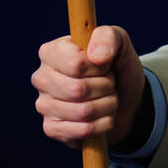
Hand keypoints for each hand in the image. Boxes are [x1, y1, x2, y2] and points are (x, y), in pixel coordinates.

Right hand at [32, 25, 143, 148]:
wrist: (127, 96)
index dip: (100, 67)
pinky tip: (104, 116)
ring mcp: (44, 105)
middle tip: (109, 83)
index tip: (105, 65)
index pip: (76, 64)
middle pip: (79, 90)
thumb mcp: (119, 43)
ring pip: (83, 111)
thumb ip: (108, 37)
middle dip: (106, 87)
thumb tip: (97, 56)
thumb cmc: (117, 66)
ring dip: (107, 105)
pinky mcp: (52, 129)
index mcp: (52, 52)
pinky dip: (103, 124)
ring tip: (108, 98)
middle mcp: (41, 78)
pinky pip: (82, 130)